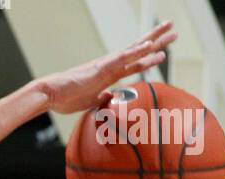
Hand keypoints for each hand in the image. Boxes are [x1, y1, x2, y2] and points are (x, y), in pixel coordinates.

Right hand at [37, 21, 176, 115]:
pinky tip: (148, 46)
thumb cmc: (67, 98)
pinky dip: (136, 52)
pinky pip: (122, 59)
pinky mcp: (101, 69)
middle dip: (157, 40)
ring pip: (135, 51)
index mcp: (109, 74)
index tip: (163, 50)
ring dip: (153, 41)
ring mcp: (107, 65)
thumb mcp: (91, 101)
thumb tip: (113, 97)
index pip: (134, 63)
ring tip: (170, 31)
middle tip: (173, 30)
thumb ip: (104, 98)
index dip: (149, 56)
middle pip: (138, 50)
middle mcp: (111, 65)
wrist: (51, 95)